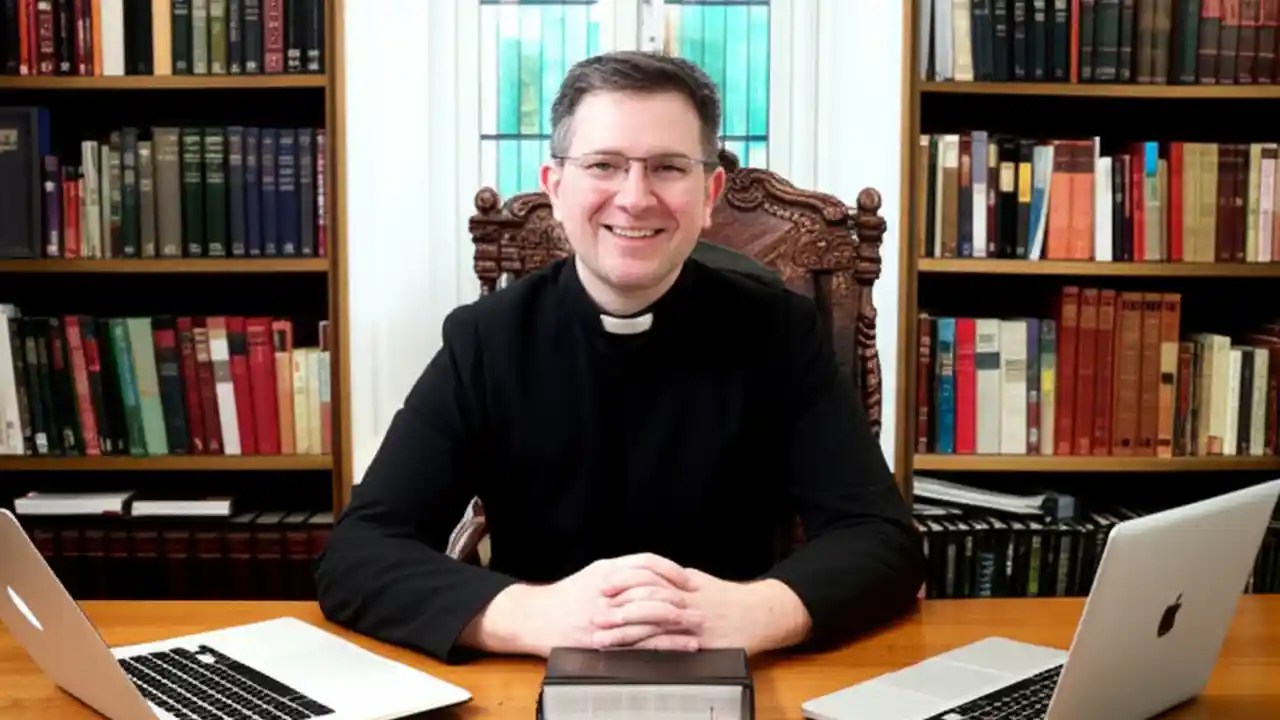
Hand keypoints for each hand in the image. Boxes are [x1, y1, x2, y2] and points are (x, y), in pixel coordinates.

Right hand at [463, 553, 704, 656]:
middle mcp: (608, 591)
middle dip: (680, 597)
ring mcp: (606, 616)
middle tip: (699, 604)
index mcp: (607, 570)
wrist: (534, 617)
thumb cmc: (565, 596)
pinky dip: (665, 643)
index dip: (672, 571)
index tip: (689, 580)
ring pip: (650, 615)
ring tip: (696, 624)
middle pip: (653, 589)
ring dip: (677, 620)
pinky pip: (641, 641)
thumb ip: (621, 571)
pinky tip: (681, 644)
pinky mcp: (605, 640)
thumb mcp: (593, 574)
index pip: (647, 564)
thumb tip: (653, 572)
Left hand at [596, 569, 811, 655]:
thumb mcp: (699, 581)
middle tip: (595, 614)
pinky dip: (648, 649)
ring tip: (603, 638)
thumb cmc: (728, 598)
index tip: (603, 584)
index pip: (648, 577)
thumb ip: (673, 579)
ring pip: (654, 623)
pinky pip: (670, 646)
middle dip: (618, 607)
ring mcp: (693, 623)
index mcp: (683, 583)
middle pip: (647, 600)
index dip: (624, 580)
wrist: (760, 614)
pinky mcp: (700, 643)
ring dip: (625, 631)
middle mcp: (686, 601)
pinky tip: (632, 653)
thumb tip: (647, 575)